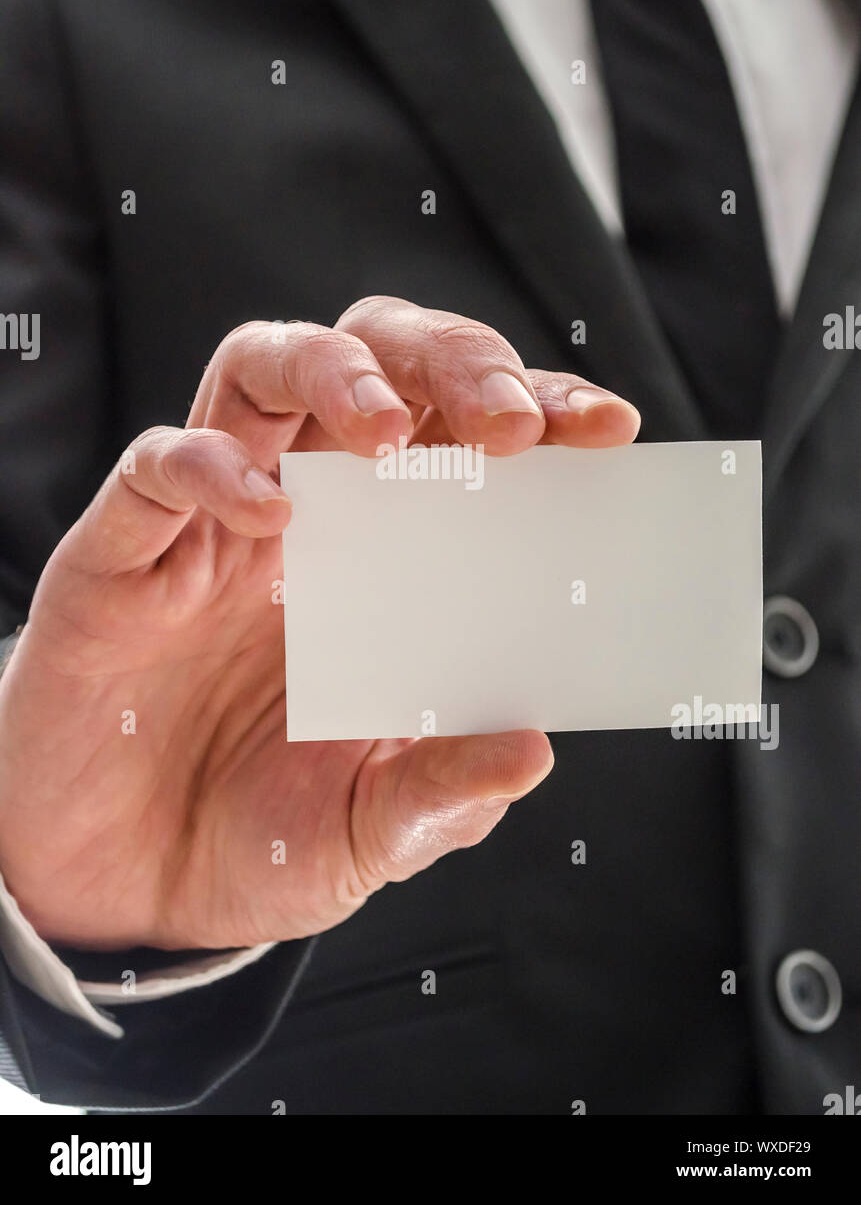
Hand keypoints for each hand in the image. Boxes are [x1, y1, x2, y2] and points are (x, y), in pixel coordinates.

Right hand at [0, 297, 639, 950]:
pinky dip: (214, 468)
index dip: (540, 408)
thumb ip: (444, 789)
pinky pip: (161, 463)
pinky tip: (266, 515)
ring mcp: (214, 520)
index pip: (468, 436)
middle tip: (509, 425)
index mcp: (392, 555)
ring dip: (334, 368)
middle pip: (379, 357)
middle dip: (454, 363)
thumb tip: (532, 749)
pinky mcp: (126, 550)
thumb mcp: (374, 830)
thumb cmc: (262, 837)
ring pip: (266, 364)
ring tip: (383, 431)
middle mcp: (311, 513)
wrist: (132, 887)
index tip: (607, 429)